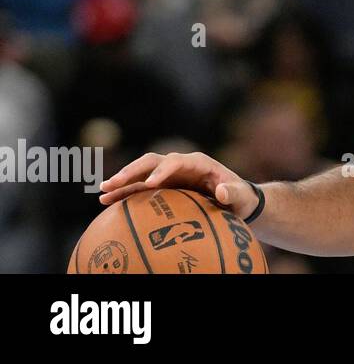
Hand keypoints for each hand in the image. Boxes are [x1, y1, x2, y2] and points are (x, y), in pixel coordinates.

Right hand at [99, 151, 258, 219]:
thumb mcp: (241, 196)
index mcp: (199, 163)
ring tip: (102, 192)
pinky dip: (124, 193)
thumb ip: (233, 192)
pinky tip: (106, 201)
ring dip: (122, 181)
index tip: (150, 185)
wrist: (236, 200)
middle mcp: (180, 165)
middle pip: (152, 162)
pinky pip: (139, 188)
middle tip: (113, 184)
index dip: (163, 171)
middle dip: (133, 171)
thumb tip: (221, 190)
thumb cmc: (240, 198)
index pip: (177, 162)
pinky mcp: (162, 187)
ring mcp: (169, 175)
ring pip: (141, 173)